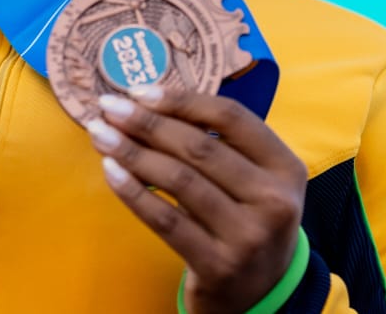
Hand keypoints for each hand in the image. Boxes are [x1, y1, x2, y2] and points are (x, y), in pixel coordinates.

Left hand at [86, 87, 306, 313]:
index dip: (182, 100)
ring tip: (100, 135)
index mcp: (285, 166)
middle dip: (147, 123)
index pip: (231, 117)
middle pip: (201, 147)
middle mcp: (275, 200)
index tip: (139, 92)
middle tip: (108, 108)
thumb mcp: (252, 180)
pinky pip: (166, 220)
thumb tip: (147, 102)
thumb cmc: (247, 220)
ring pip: (180, 180)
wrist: (261, 293)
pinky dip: (133, 192)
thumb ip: (218, 144)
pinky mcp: (219, 266)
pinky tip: (110, 171)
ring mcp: (248, 236)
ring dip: (133, 152)